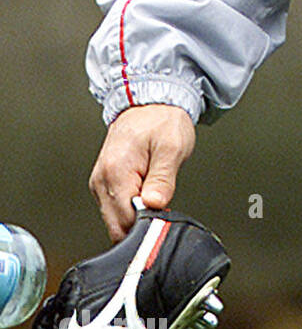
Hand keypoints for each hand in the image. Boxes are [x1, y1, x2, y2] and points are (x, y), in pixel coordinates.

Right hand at [89, 103, 195, 242]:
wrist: (151, 103)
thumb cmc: (161, 120)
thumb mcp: (172, 147)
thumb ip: (163, 180)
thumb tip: (155, 206)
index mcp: (115, 172)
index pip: (125, 222)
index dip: (147, 223)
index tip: (162, 212)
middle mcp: (102, 180)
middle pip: (118, 225)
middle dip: (141, 222)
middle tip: (161, 200)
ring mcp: (101, 183)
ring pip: (117, 219)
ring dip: (136, 214)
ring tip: (153, 188)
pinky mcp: (105, 183)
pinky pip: (117, 207)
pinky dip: (132, 206)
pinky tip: (145, 189)